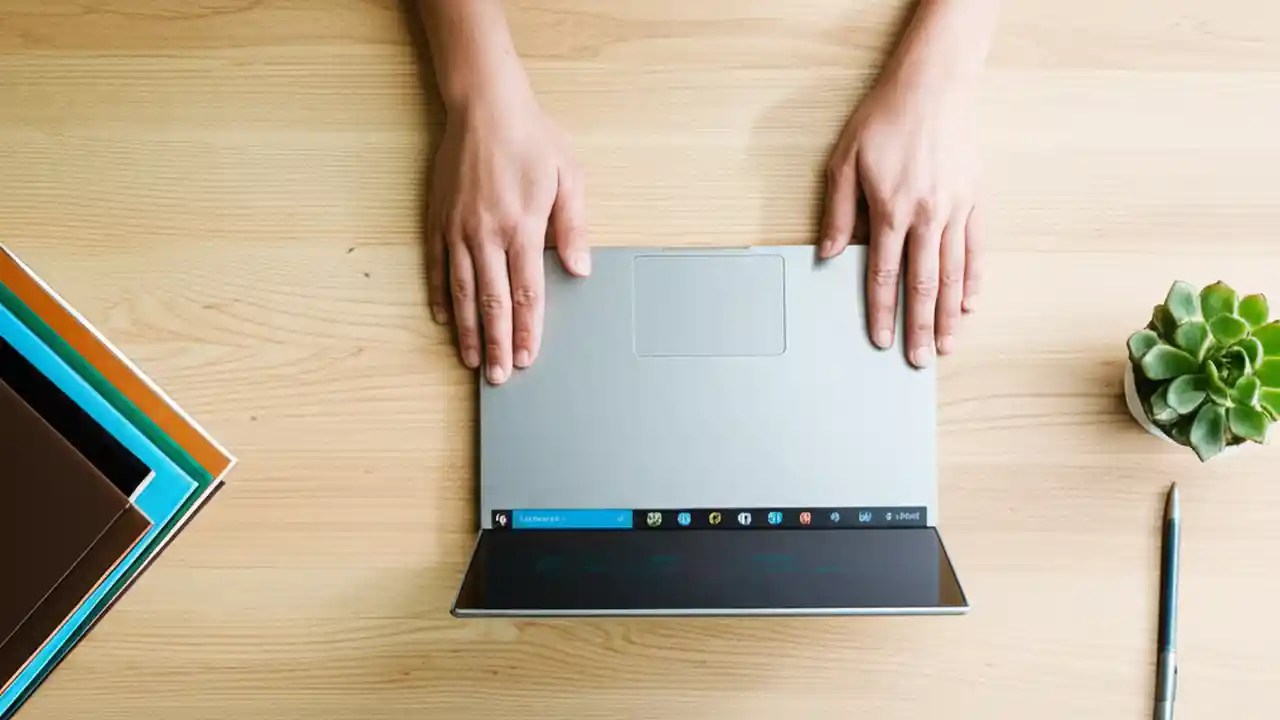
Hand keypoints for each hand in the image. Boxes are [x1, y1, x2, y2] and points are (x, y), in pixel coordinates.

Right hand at [426, 93, 590, 384]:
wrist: (484, 107)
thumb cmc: (532, 139)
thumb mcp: (568, 177)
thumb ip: (573, 226)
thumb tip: (579, 269)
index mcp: (522, 227)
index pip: (527, 293)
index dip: (527, 330)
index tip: (526, 357)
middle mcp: (486, 234)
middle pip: (493, 302)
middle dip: (496, 343)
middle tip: (497, 377)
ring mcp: (458, 229)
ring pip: (462, 292)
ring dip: (468, 330)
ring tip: (471, 360)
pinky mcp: (438, 220)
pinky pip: (435, 267)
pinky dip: (440, 296)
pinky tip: (444, 319)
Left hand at [819, 71, 982, 367]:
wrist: (932, 85)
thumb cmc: (883, 120)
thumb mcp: (844, 161)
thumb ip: (838, 212)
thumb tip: (830, 254)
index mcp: (891, 210)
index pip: (885, 275)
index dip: (882, 312)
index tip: (881, 341)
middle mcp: (927, 216)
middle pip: (922, 285)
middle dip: (918, 327)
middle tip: (917, 360)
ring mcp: (955, 209)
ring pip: (953, 274)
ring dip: (948, 315)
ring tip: (945, 345)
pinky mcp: (975, 199)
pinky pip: (976, 248)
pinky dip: (974, 279)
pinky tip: (969, 303)